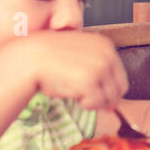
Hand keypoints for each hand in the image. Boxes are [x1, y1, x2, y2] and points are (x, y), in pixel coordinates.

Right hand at [12, 30, 127, 109]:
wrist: (28, 58)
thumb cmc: (49, 60)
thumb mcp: (78, 58)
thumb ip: (97, 72)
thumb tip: (114, 102)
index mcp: (105, 45)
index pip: (121, 77)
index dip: (110, 92)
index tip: (96, 97)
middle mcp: (107, 53)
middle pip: (119, 90)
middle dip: (103, 99)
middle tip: (83, 99)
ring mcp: (99, 66)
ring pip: (109, 98)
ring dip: (92, 102)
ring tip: (74, 92)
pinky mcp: (90, 79)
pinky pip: (97, 102)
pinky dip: (86, 105)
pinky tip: (72, 95)